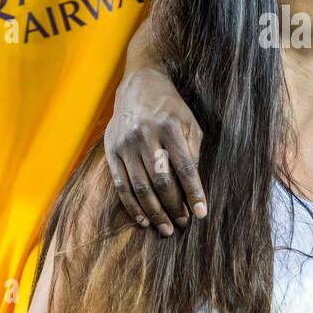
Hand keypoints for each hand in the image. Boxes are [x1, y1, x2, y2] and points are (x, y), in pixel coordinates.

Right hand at [103, 66, 205, 235]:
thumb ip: (192, 152)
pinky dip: (132, 205)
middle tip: (182, 223)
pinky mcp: (111, 149)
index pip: (185, 167)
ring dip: (154, 212)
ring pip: (140, 186)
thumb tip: (193, 188)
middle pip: (161, 180)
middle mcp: (146, 135)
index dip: (193, 193)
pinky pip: (121, 184)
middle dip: (173, 206)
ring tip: (166, 228)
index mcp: (170, 127)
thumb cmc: (171, 107)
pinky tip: (143, 219)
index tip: (201, 213)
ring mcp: (126, 143)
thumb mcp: (190, 123)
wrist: (139, 84)